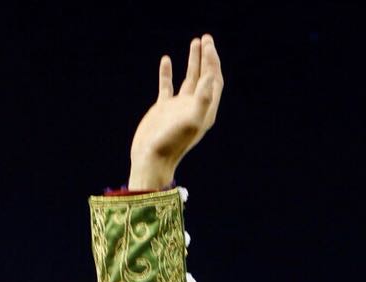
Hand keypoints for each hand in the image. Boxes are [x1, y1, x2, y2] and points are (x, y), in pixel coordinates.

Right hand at [128, 35, 224, 189]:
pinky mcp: (163, 108)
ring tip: (194, 42)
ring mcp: (179, 107)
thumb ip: (203, 98)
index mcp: (206, 110)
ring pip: (189, 78)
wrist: (151, 158)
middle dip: (206, 57)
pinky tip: (166, 60)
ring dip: (193, 61)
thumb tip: (210, 76)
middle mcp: (195, 107)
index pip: (214, 80)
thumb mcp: (191, 120)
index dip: (213, 62)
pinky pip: (167, 86)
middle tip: (206, 38)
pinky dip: (167, 72)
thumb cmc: (172, 142)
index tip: (208, 45)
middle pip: (205, 76)